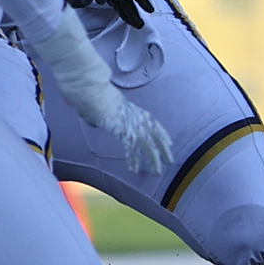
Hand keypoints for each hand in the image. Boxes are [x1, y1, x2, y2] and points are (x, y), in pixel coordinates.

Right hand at [55, 62, 174, 173]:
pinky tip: (134, 169)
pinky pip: (132, 150)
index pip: (155, 124)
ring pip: (148, 146)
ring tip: (156, 171)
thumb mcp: (108, 106)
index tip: (170, 144)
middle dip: (163, 151)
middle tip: (170, 162)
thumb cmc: (96, 96)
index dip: (162, 135)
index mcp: (137, 111)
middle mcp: (139, 118)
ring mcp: (133, 125)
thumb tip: (99, 121)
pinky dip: (133, 160)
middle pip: (156, 136)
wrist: (93, 93)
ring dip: (153, 160)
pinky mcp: (124, 132)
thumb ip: (109, 115)